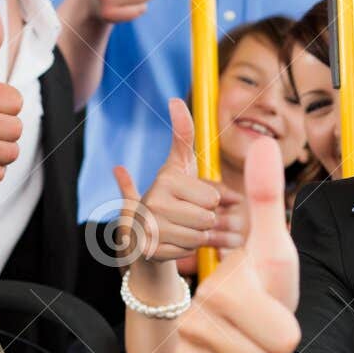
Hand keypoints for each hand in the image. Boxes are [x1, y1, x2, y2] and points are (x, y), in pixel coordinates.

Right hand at [114, 98, 242, 262]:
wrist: (140, 230)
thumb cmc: (169, 192)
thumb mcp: (178, 163)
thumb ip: (182, 133)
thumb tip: (175, 100)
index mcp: (166, 180)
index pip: (214, 198)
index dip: (208, 201)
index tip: (190, 198)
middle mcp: (154, 202)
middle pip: (208, 219)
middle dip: (203, 219)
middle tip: (184, 215)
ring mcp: (150, 229)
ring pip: (199, 237)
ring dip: (195, 235)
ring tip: (178, 227)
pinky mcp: (150, 251)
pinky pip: (188, 252)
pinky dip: (184, 250)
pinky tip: (171, 241)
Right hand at [169, 137, 301, 352]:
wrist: (225, 342)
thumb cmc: (258, 294)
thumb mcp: (271, 250)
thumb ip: (266, 199)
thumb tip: (262, 139)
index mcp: (220, 290)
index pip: (285, 337)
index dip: (289, 332)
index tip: (269, 316)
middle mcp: (192, 324)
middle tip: (261, 343)